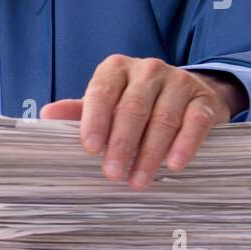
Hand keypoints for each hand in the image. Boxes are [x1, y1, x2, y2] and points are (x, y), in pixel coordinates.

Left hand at [41, 55, 247, 188]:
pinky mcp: (204, 99)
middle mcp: (148, 70)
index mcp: (116, 69)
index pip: (102, 92)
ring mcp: (179, 82)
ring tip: (139, 181)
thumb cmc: (133, 102)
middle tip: (113, 174)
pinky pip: (195, 122)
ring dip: (150, 153)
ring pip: (163, 118)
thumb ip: (78, 111)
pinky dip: (184, 144)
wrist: (185, 94)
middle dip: (122, 144)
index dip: (95, 120)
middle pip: (133, 108)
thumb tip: (46, 115)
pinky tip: (174, 164)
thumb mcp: (104, 104)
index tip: (89, 148)